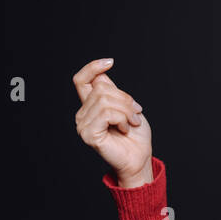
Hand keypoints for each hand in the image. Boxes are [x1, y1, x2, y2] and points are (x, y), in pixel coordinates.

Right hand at [73, 57, 152, 183]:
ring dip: (126, 110)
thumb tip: (100, 75)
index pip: (81, 80)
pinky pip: (107, 114)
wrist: (139, 157)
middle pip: (101, 89)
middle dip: (124, 99)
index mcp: (91, 105)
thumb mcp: (126, 106)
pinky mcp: (88, 134)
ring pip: (105, 100)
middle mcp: (83, 114)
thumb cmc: (135, 135)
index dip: (92, 67)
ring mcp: (83, 124)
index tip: (110, 62)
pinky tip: (124, 129)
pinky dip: (122, 119)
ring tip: (132, 122)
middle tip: (135, 113)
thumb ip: (112, 91)